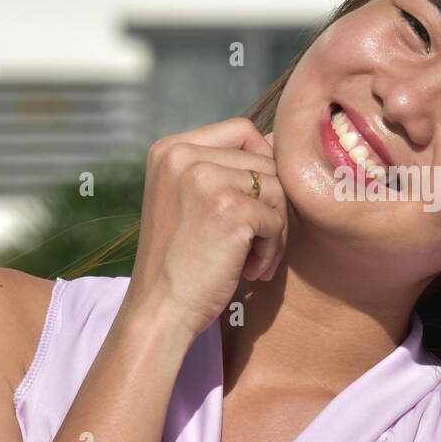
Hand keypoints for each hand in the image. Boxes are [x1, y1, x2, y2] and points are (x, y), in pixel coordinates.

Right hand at [123, 117, 287, 337]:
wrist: (160, 310)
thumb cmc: (180, 261)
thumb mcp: (191, 200)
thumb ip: (226, 168)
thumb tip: (280, 139)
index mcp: (170, 149)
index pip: (241, 131)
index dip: (261, 165)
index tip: (252, 204)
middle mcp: (183, 156)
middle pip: (265, 161)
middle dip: (269, 206)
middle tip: (250, 245)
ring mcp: (206, 180)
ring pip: (278, 190)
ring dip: (273, 231)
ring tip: (249, 259)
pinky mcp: (230, 209)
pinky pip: (277, 220)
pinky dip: (271, 251)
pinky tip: (249, 270)